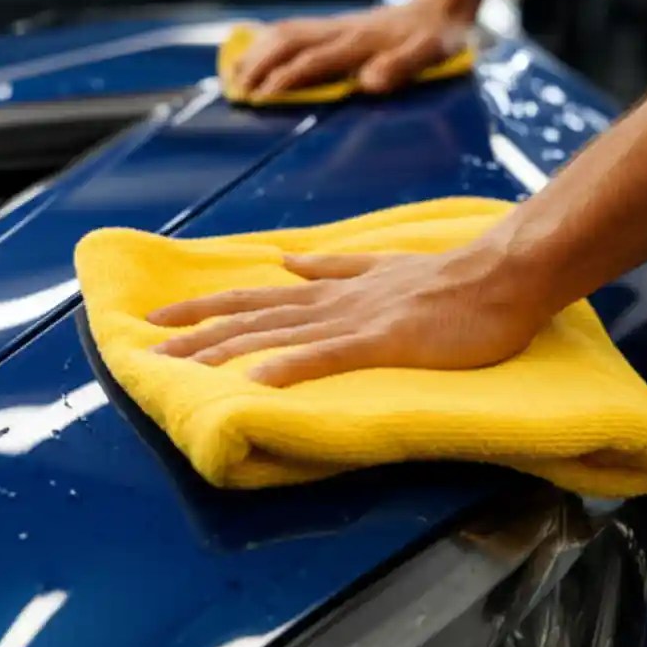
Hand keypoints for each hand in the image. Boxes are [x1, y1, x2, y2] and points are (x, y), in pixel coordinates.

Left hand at [147, 247, 549, 386]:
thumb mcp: (379, 267)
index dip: (205, 307)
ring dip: (223, 352)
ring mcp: (352, 320)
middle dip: (196, 334)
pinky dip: (288, 368)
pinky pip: (327, 356)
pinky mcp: (381, 341)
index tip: (160, 316)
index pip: (253, 298)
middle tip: (148, 350)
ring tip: (179, 366)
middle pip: (249, 317)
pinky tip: (254, 383)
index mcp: (329, 290)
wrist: (498, 275)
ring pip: (274, 335)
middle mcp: (328, 302)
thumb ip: (333, 267)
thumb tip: (289, 264)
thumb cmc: (447, 281)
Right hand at [233, 2, 469, 97]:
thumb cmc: (436, 39)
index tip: (260, 98)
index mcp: (361, 42)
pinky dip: (264, 42)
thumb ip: (401, 66)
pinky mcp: (331, 26)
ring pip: (285, 32)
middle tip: (237, 92)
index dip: (286, 78)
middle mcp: (341, 30)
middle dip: (259, 65)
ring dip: (256, 53)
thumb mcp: (431, 53)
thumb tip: (370, 82)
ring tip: (234, 77)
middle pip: (289, 41)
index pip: (314, 60)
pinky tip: (249, 55)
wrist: (438, 8)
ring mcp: (333, 26)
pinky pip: (291, 30)